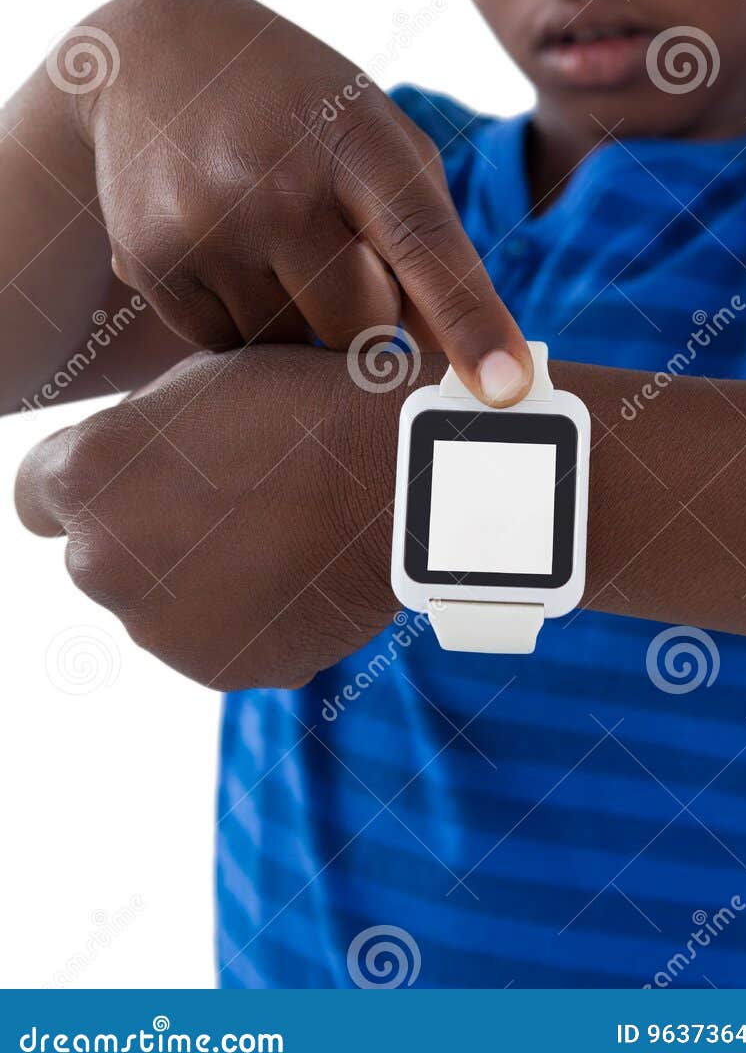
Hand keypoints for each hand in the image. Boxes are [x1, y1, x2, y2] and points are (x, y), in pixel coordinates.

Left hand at [14, 344, 415, 689]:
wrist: (402, 480)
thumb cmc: (309, 407)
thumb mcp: (202, 381)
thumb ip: (140, 433)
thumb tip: (129, 467)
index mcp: (86, 479)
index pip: (35, 494)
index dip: (89, 483)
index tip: (136, 475)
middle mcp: (101, 565)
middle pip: (103, 553)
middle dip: (150, 532)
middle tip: (234, 495)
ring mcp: (160, 630)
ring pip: (165, 602)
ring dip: (204, 576)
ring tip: (282, 530)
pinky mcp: (223, 671)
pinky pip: (225, 639)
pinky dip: (254, 614)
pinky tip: (303, 569)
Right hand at [63, 0, 530, 403]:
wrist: (158, 55)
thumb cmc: (304, 111)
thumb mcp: (379, 141)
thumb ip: (432, 244)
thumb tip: (477, 369)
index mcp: (358, 142)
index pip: (425, 244)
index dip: (471, 321)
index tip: (508, 389)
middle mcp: (279, 183)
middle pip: (359, 326)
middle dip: (364, 310)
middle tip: (336, 243)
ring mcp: (207, 223)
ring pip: (290, 346)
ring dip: (296, 317)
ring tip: (268, 231)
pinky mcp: (151, 261)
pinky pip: (225, 347)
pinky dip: (238, 317)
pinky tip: (225, 247)